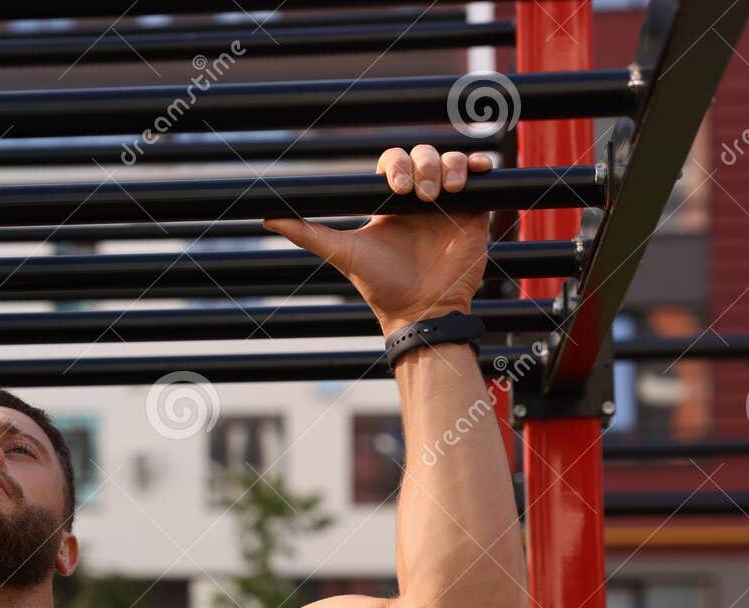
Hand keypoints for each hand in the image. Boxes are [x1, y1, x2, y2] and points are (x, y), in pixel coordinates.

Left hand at [262, 145, 493, 335]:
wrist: (421, 310)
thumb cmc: (381, 285)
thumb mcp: (342, 252)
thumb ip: (308, 233)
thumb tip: (266, 218)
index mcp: (391, 204)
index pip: (394, 162)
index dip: (395, 164)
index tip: (395, 186)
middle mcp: (420, 199)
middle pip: (424, 156)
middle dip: (422, 166)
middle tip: (418, 195)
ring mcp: (449, 204)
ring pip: (452, 160)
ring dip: (449, 166)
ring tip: (444, 193)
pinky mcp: (475, 212)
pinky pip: (483, 178)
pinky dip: (480, 167)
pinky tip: (474, 175)